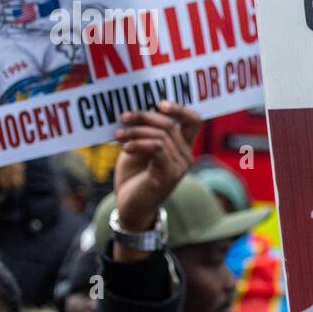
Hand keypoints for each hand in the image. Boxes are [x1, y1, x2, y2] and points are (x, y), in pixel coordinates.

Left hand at [112, 101, 200, 235]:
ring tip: (118, 135)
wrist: (130, 207)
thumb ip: (145, 132)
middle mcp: (186, 156)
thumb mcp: (139, 148)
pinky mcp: (170, 175)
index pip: (194, 121)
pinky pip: (157, 148)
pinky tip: (125, 148)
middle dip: (145, 117)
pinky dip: (139, 143)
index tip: (159, 104)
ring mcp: (180, 166)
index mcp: (182, 147)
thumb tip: (138, 111)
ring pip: (161, 136)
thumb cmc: (134, 177)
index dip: (180, 109)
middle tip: (123, 118)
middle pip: (171, 124)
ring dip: (136, 132)